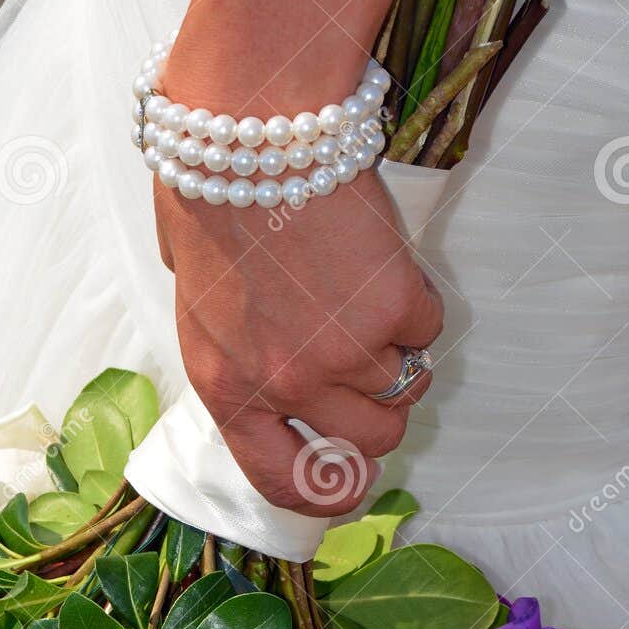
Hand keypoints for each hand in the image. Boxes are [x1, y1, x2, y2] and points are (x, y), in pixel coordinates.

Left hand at [155, 170, 442, 514]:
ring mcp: (343, 350)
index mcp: (228, 390)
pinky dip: (414, 302)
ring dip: (398, 352)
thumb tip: (280, 401)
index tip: (352, 484)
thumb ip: (240, 365)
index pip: (284, 481)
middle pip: (370, 441)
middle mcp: (286, 384)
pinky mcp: (392, 308)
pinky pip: (427, 330)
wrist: (247, 133)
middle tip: (370, 363)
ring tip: (364, 296)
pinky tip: (375, 260)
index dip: (328, 494)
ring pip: (406, 388)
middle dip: (380, 411)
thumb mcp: (200, 310)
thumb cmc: (213, 205)